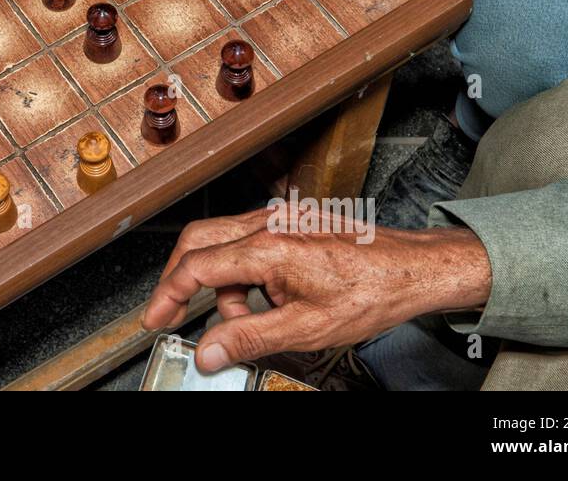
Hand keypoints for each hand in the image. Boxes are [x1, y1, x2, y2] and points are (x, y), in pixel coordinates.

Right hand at [143, 204, 491, 373]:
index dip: (167, 295)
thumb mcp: (307, 327)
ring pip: (223, 241)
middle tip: (172, 313)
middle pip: (198, 241)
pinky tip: (268, 295)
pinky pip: (248, 239)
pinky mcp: (291, 220)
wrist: (412, 267)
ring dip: (222, 281)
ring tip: (250, 317)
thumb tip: (209, 350)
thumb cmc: (371, 290)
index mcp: (267, 248)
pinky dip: (244, 269)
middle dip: (180, 280)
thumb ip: (250, 337)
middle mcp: (268, 223)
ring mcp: (279, 217)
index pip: (196, 267)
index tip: (154, 318)